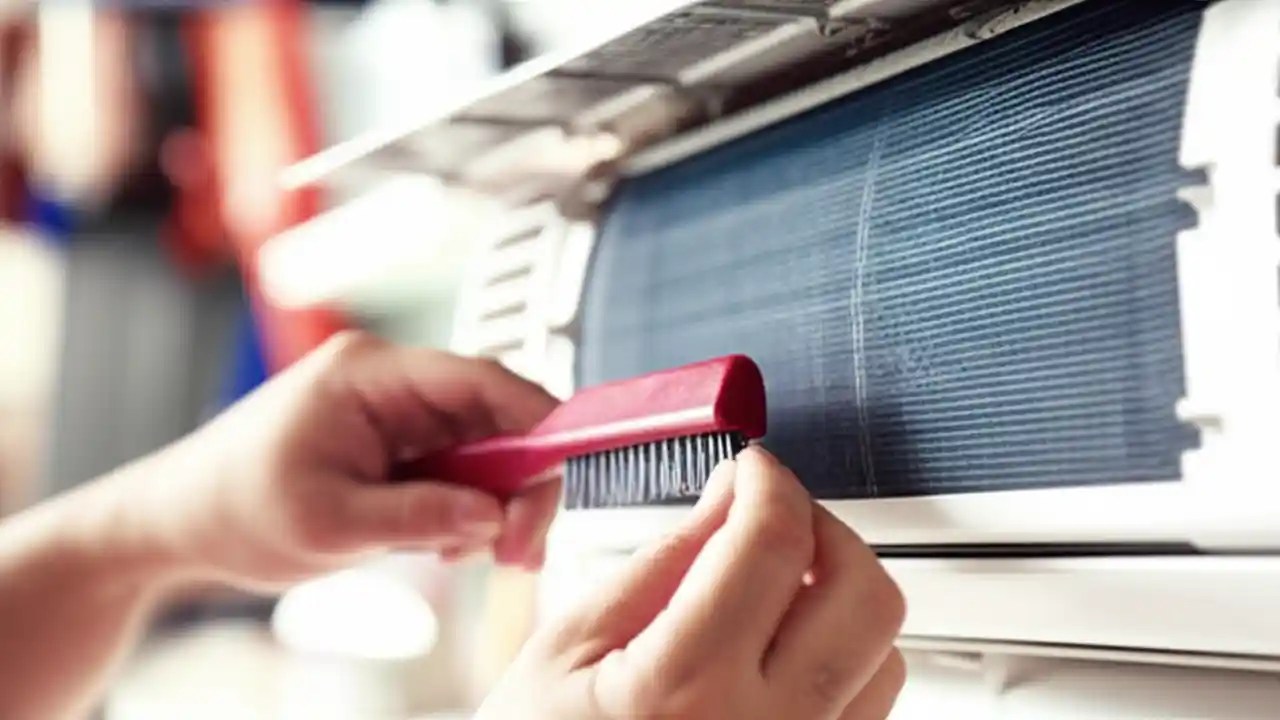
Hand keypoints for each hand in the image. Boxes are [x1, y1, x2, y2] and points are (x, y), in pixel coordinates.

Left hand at [135, 330, 560, 588]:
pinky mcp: (396, 444)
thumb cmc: (234, 507)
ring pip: (482, 446)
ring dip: (492, 502)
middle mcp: (390, 382)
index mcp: (369, 374)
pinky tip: (442, 544)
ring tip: (462, 553)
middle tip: (519, 548)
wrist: (181, 521)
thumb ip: (419, 517)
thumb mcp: (329, 525)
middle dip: (519, 482)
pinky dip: (465, 509)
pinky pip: (457, 468)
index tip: (569, 467)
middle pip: (494, 414)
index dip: (537, 420)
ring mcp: (394, 413)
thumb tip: (497, 517)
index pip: (481, 379)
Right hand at [478, 447, 906, 719]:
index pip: (773, 543)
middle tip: (773, 518)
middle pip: (865, 596)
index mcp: (684, 689)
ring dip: (840, 599)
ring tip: (774, 592)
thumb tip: (726, 499)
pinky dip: (843, 661)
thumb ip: (656, 566)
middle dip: (826, 530)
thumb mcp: (562, 648)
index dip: (768, 481)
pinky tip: (781, 652)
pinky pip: (872, 711)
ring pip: (886, 654)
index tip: (750, 470)